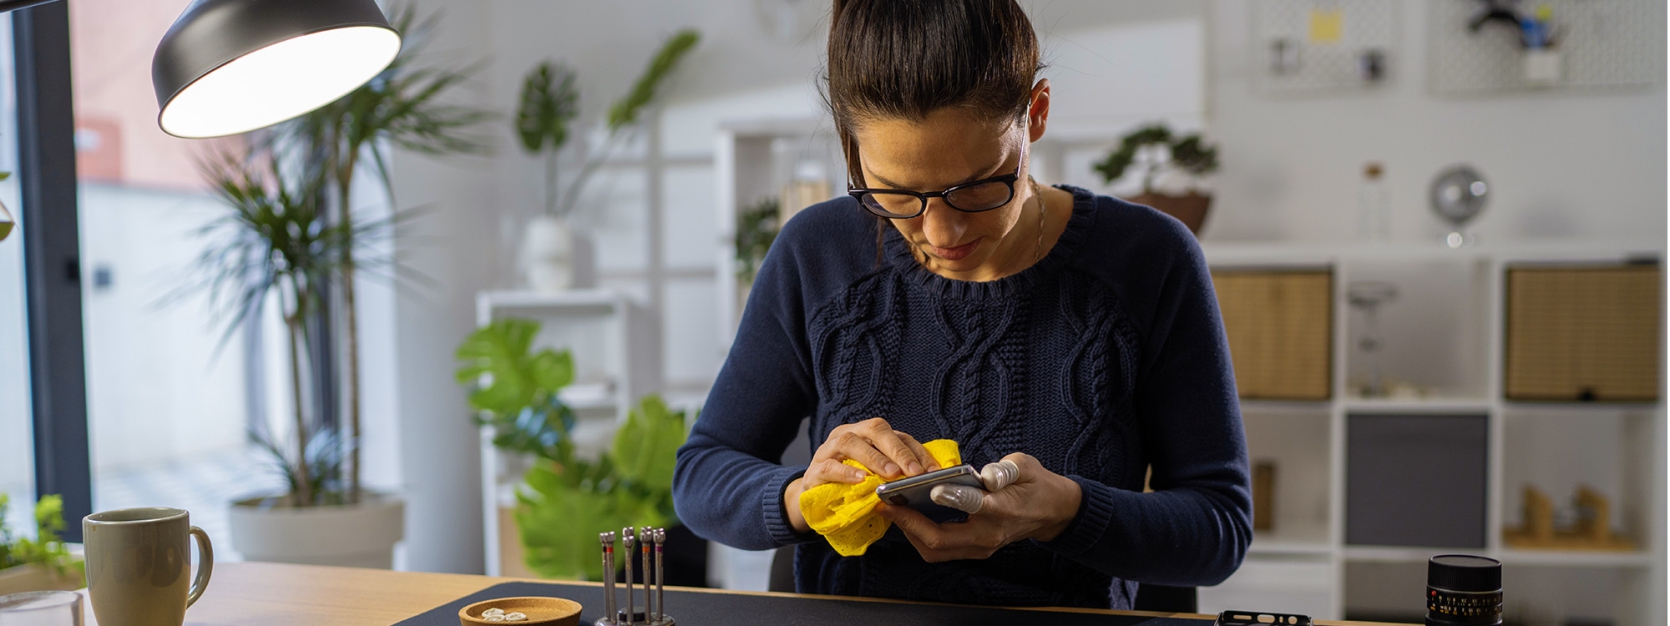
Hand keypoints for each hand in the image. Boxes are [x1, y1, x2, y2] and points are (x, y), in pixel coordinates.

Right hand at [783, 417, 940, 533]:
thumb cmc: (853, 488)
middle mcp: (849, 434)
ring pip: (850, 441)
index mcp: (868, 434)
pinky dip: (847, 472)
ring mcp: (829, 449)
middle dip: (898, 450)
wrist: (815, 502)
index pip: (898, 435)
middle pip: (875, 429)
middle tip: (914, 472)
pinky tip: (861, 481)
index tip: (934, 471)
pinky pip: (830, 466)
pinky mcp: (815, 468)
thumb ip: (898, 476)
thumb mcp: (878, 480)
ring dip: (874, 458)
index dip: (917, 451)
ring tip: (890, 474)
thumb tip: (928, 481)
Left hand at [876, 453, 1080, 562]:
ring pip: (936, 550)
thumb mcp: (1025, 467)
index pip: (975, 506)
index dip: (953, 497)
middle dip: (910, 523)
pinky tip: (908, 517)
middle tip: (888, 503)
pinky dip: (920, 536)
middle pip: (942, 539)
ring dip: (910, 532)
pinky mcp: (974, 549)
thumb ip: (1005, 470)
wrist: (1050, 511)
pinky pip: (940, 550)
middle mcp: (989, 534)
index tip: (931, 489)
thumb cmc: (1034, 484)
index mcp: (1004, 509)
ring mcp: (981, 546)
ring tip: (892, 509)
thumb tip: (985, 475)